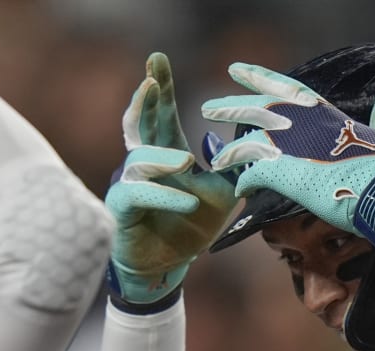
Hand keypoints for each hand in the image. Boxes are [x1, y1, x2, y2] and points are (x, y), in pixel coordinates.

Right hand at [106, 52, 235, 307]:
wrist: (168, 266)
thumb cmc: (191, 227)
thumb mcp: (224, 194)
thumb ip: (235, 167)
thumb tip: (252, 139)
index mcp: (167, 155)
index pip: (162, 115)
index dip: (160, 87)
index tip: (157, 59)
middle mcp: (144, 164)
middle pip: (142, 124)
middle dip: (147, 100)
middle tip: (151, 78)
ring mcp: (130, 184)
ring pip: (140, 159)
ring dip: (164, 159)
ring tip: (186, 164)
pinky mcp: (122, 208)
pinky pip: (138, 193)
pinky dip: (163, 196)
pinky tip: (186, 202)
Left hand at [202, 63, 374, 250]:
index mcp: (324, 112)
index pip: (284, 88)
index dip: (259, 77)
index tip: (237, 69)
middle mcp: (302, 123)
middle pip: (256, 109)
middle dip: (230, 107)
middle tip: (208, 107)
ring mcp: (291, 147)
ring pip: (247, 143)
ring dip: (229, 152)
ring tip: (214, 159)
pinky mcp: (285, 175)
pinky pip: (252, 177)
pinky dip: (244, 183)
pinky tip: (239, 189)